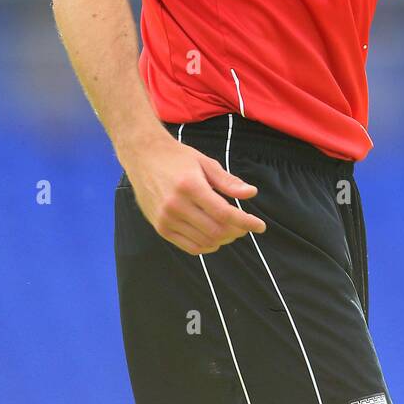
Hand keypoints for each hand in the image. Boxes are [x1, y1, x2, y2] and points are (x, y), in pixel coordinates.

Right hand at [122, 132, 265, 254]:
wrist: (143, 156)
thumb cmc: (177, 157)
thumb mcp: (205, 163)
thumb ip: (228, 181)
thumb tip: (251, 193)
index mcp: (190, 186)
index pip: (224, 213)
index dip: (246, 222)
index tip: (260, 226)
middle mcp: (176, 205)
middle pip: (215, 231)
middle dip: (237, 232)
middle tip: (245, 225)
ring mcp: (166, 219)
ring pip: (204, 241)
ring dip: (223, 240)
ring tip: (231, 230)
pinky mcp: (160, 228)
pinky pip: (189, 247)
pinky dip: (207, 246)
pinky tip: (215, 237)